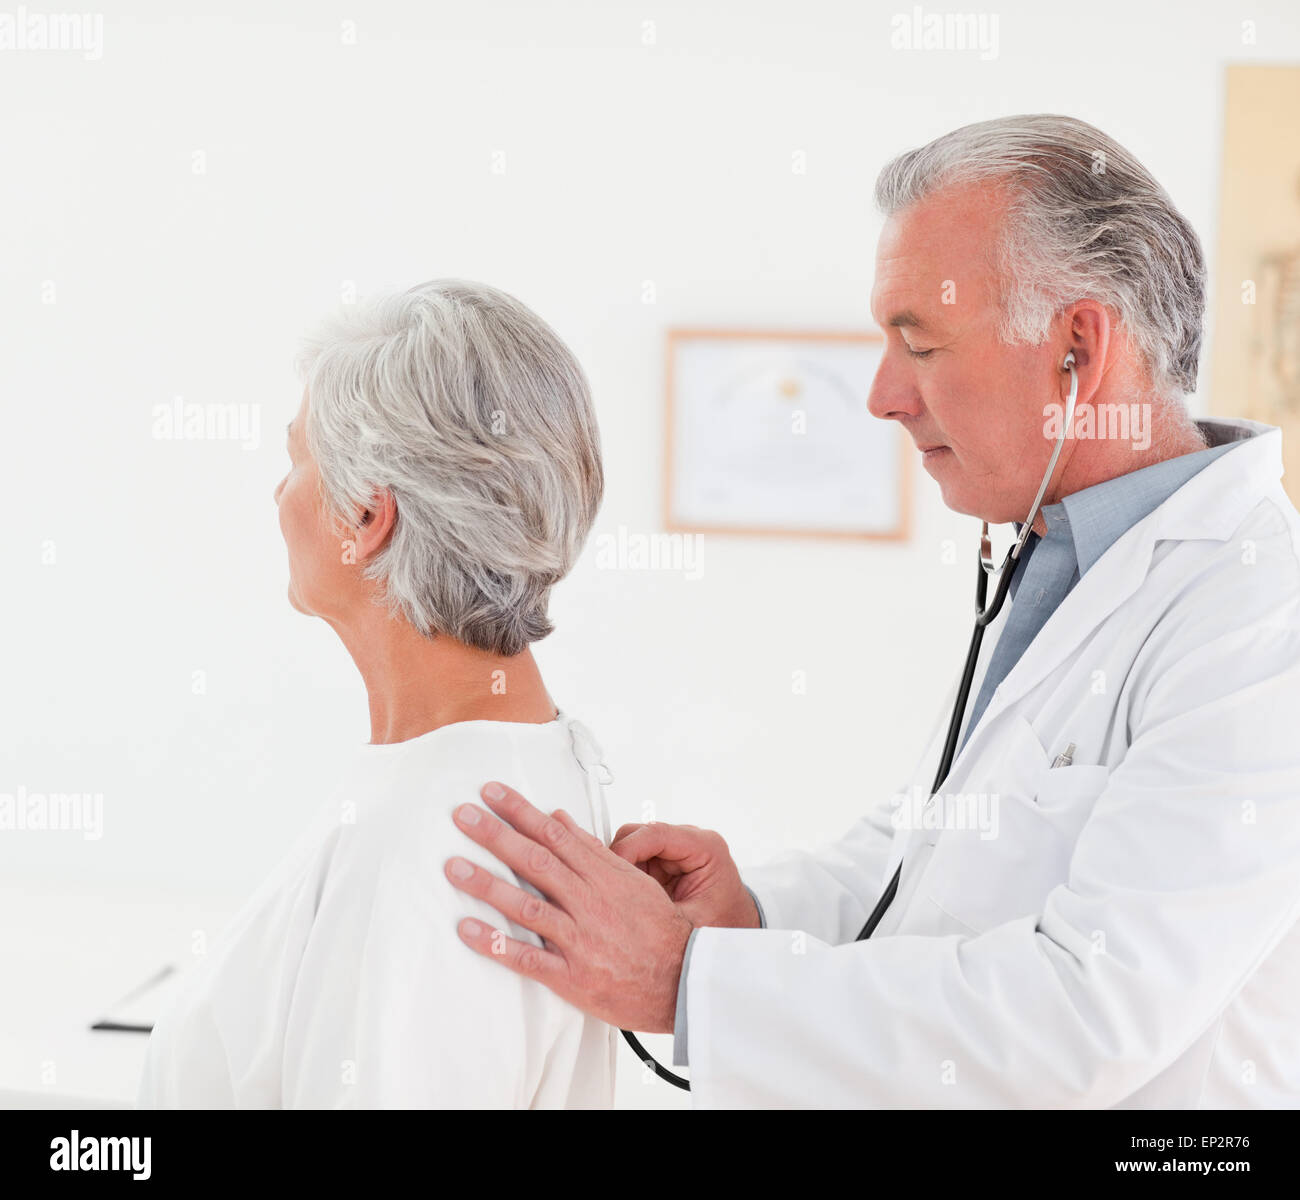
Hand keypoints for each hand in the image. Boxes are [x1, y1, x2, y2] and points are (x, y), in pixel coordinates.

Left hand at [445, 782, 694, 1033]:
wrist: (682, 980)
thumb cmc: (657, 928)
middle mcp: (588, 902)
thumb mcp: (632, 880)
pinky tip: (467, 929)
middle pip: (535, 861)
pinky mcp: (572, 975)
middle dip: (496, 835)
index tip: (491, 792)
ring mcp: (579, 939)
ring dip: (488, 886)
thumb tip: (558, 817)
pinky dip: (496, 944)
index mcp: (602, 876)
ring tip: (453, 867)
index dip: (520, 811)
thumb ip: (591, 849)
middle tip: (462, 815)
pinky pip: (528, 958)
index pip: (554, 834)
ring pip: (527, 906)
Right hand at [610, 822, 760, 929]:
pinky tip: (627, 896)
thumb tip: (617, 902)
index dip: (626, 851)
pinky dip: (626, 875)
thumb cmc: (724, 926)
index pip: (655, 833)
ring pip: (632, 844)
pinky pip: (634, 859)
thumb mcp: (689, 925)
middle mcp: (690, 841)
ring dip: (621, 868)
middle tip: (610, 889)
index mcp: (705, 848)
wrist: (736, 931)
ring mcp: (676, 849)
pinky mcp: (665, 860)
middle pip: (639, 833)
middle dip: (619, 859)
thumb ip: (655, 910)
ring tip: (620, 896)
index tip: (610, 874)